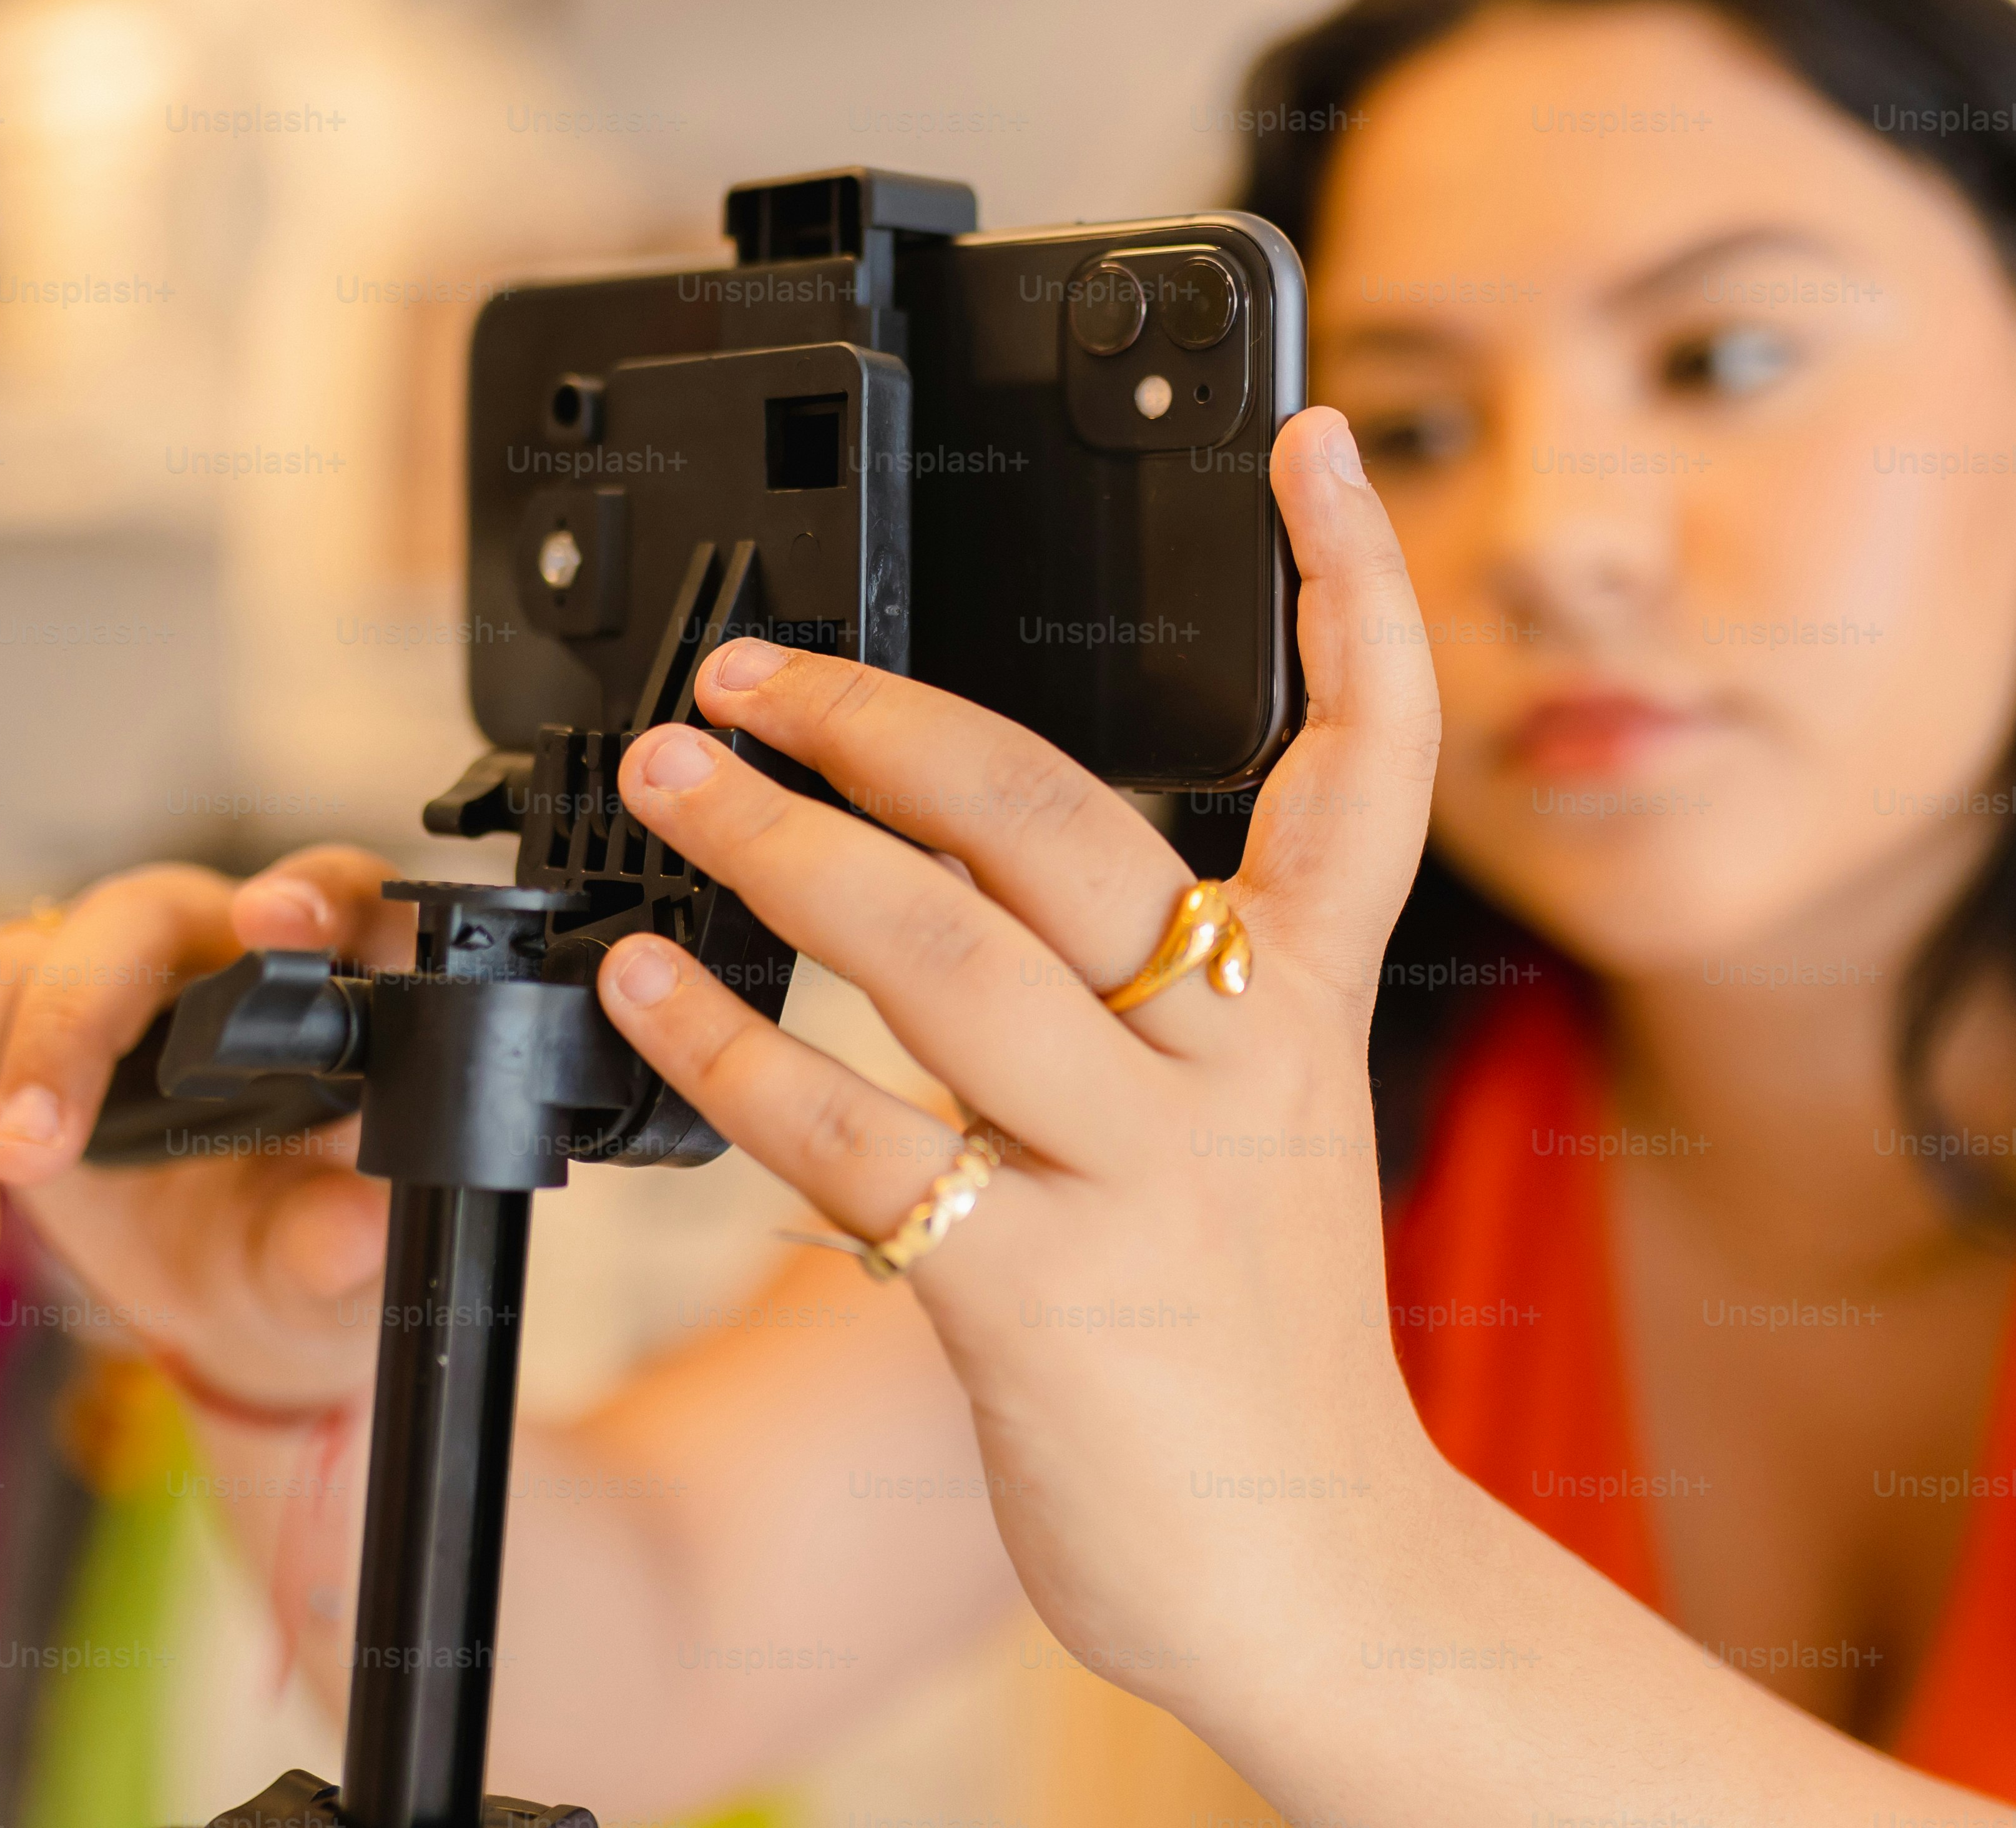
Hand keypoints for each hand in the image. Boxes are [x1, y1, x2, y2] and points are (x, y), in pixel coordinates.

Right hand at [0, 849, 414, 1410]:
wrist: (236, 1290)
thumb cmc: (307, 1246)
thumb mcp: (337, 1274)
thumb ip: (346, 1249)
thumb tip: (359, 1232)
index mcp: (329, 981)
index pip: (342, 893)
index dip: (313, 896)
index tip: (278, 924)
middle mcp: (210, 951)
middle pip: (129, 921)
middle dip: (66, 1028)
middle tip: (29, 1148)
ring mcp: (97, 985)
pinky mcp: (8, 1040)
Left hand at [587, 407, 1450, 1716]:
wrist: (1318, 1576)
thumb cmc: (1252, 1334)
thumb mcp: (1265, 1120)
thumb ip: (1168, 988)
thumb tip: (995, 852)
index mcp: (1305, 1003)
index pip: (1370, 758)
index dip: (1352, 585)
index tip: (1309, 439)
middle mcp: (1236, 1062)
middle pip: (1062, 821)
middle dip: (886, 718)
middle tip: (748, 672)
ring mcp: (1141, 1176)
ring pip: (940, 953)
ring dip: (778, 847)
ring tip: (669, 780)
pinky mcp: (1039, 1299)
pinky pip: (854, 1142)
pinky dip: (728, 1052)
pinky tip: (645, 988)